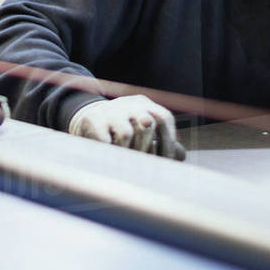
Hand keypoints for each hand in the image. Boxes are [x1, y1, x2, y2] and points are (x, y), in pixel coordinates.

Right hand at [68, 95, 185, 159]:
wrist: (89, 118)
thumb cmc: (123, 128)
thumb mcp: (143, 129)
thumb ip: (163, 142)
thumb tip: (180, 156)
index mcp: (144, 104)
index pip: (163, 118)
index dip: (168, 141)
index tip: (166, 161)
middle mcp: (129, 104)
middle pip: (147, 123)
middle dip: (148, 148)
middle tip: (145, 165)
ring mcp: (111, 111)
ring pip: (126, 133)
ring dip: (128, 152)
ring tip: (126, 161)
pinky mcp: (94, 121)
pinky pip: (105, 141)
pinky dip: (111, 152)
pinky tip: (111, 157)